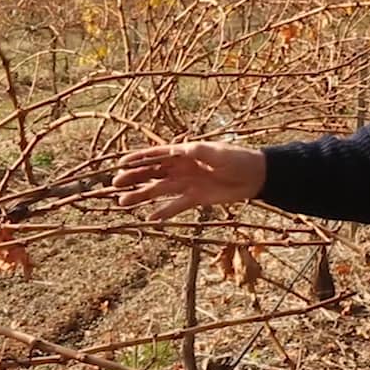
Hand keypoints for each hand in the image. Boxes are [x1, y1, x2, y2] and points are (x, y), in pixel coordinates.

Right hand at [112, 141, 265, 219]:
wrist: (254, 175)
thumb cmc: (236, 158)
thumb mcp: (218, 153)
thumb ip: (200, 152)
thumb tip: (182, 150)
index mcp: (184, 153)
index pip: (156, 155)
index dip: (138, 158)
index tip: (120, 163)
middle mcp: (181, 168)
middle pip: (152, 173)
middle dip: (134, 178)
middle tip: (115, 185)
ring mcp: (187, 184)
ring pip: (159, 190)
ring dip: (141, 196)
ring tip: (123, 203)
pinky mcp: (195, 198)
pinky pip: (175, 206)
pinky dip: (163, 212)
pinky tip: (150, 218)